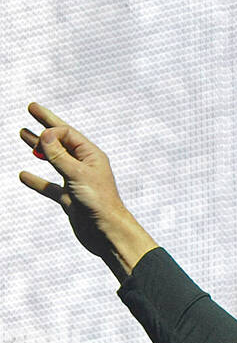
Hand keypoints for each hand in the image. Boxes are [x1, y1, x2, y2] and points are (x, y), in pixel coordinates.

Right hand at [18, 103, 155, 275]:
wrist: (107, 235)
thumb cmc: (99, 204)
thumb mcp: (77, 175)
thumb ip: (59, 156)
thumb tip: (45, 134)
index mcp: (91, 156)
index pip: (67, 133)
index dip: (51, 131)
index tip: (40, 140)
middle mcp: (84, 166)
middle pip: (61, 140)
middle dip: (45, 125)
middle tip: (31, 108)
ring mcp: (76, 182)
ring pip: (53, 160)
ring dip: (38, 148)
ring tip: (22, 134)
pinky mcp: (69, 199)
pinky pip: (49, 186)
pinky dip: (36, 180)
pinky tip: (23, 176)